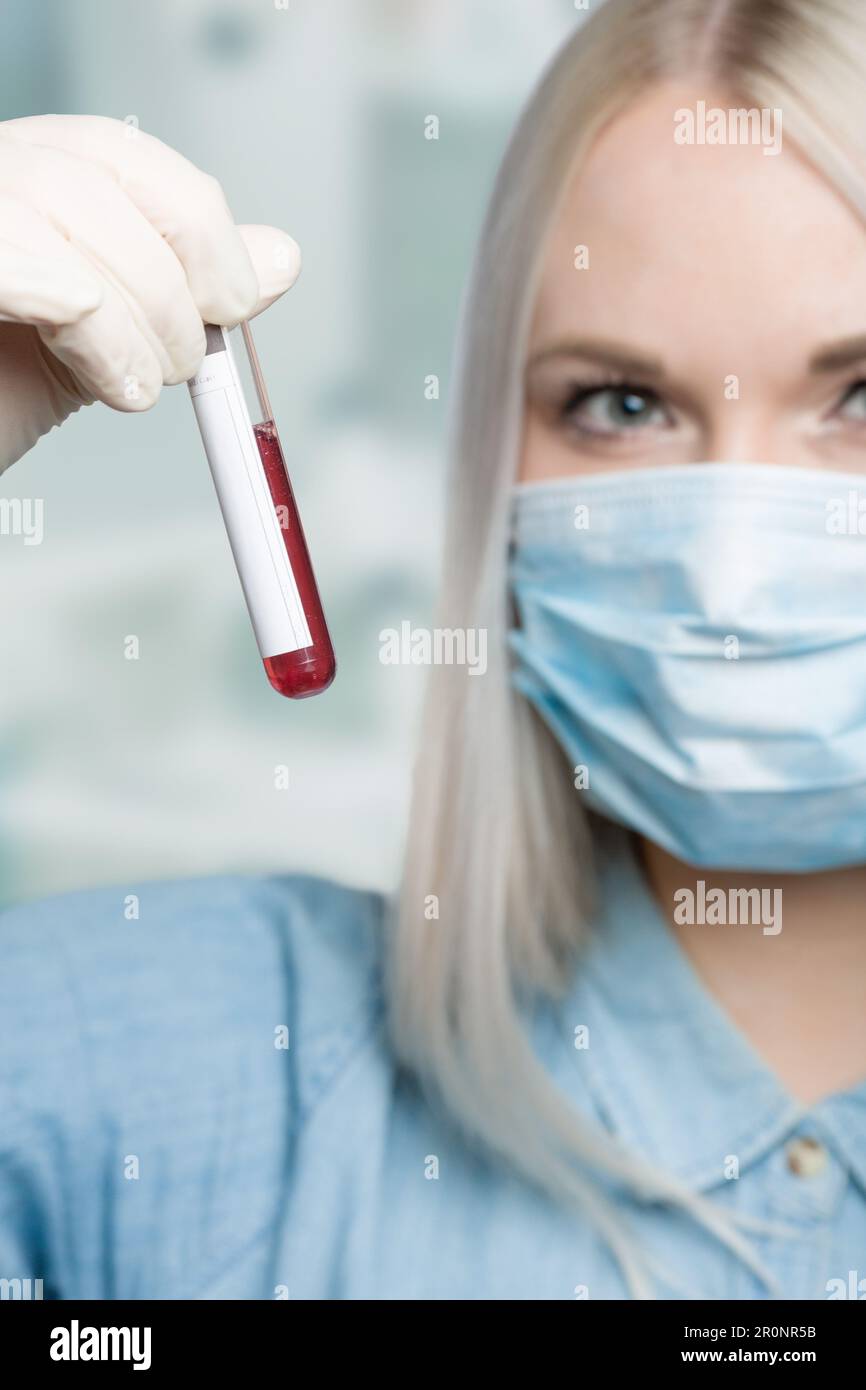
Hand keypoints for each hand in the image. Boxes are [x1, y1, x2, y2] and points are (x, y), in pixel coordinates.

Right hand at [0, 114, 300, 473]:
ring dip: (135, 312)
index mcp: (19, 183)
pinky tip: (105, 369)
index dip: (196, 223)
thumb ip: (183, 298)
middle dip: (175, 274)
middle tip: (185, 362)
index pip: (119, 154)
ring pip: (64, 204)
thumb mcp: (106, 346)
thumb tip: (277, 257)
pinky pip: (24, 262)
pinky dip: (86, 315)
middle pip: (99, 170)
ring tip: (135, 384)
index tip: (237, 299)